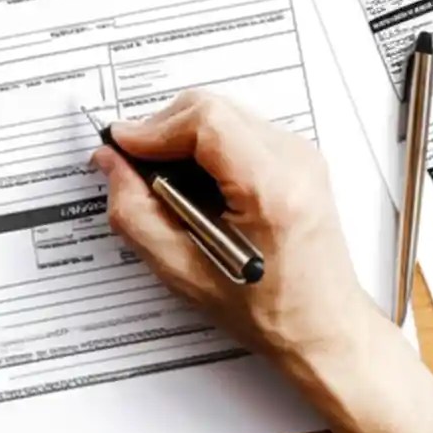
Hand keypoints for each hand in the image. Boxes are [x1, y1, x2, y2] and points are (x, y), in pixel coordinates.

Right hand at [91, 91, 378, 366]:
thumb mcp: (183, 272)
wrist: (321, 325)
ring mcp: (300, 155)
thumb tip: (111, 164)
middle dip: (162, 129)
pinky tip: (194, 184)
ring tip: (164, 181)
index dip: (153, 129)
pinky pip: (238, 128)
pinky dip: (204, 145)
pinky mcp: (296, 158)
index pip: (205, 121)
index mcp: (271, 190)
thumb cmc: (268, 311)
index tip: (121, 147)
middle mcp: (294, 162)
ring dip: (182, 137)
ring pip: (222, 113)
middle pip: (211, 108)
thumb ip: (136, 213)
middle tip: (133, 165)